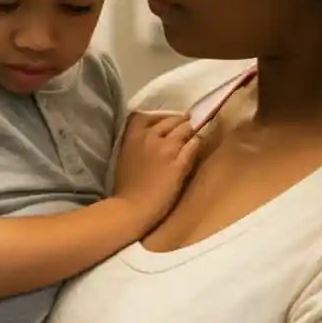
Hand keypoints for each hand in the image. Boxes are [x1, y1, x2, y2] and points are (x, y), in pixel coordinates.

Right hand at [112, 111, 201, 226]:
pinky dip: (196, 144)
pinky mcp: (181, 162)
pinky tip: (195, 150)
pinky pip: (194, 145)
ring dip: (190, 132)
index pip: (146, 115)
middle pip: (171, 119)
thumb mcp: (124, 156)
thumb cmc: (125, 186)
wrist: (133, 208)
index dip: (159, 117)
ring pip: (186, 129)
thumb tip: (151, 135)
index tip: (165, 124)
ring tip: (191, 139)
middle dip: (180, 123)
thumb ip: (136, 141)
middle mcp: (150, 136)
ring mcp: (167, 148)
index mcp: (132, 135)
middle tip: (185, 129)